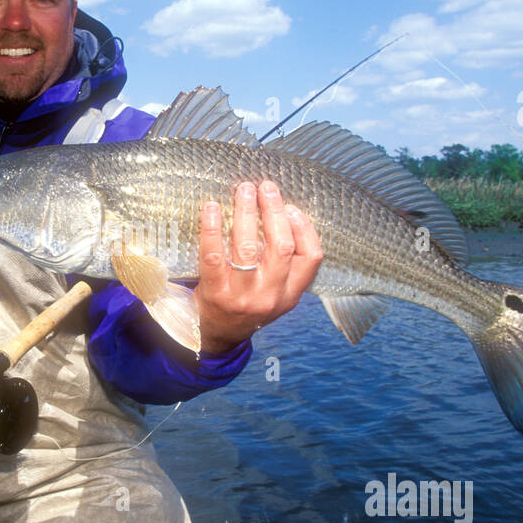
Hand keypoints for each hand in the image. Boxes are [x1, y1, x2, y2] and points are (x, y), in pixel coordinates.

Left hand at [195, 180, 322, 354]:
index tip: (291, 206)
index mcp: (291, 294)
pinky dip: (211, 228)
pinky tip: (211, 208)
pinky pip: (213, 256)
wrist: (217, 335)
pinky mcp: (215, 293)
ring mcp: (242, 296)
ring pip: (248, 248)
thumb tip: (281, 212)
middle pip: (280, 247)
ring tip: (244, 190)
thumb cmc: (248, 302)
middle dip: (274, 211)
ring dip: (246, 213)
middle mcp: (270, 296)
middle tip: (265, 187)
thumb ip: (284, 263)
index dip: (304, 227)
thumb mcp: (276, 291)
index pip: (311, 257)